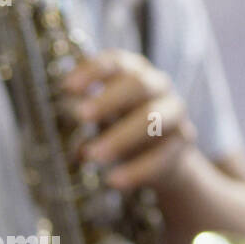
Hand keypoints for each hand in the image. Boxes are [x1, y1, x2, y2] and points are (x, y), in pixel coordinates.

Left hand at [62, 50, 197, 193]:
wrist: (162, 154)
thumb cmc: (122, 124)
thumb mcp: (100, 114)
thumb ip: (83, 112)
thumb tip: (62, 115)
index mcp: (133, 70)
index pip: (115, 62)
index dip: (92, 71)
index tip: (68, 87)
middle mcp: (157, 85)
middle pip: (137, 85)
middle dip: (108, 100)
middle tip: (80, 116)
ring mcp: (173, 112)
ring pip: (153, 119)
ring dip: (120, 137)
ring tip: (92, 156)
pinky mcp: (182, 143)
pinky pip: (161, 156)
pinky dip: (136, 170)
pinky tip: (113, 181)